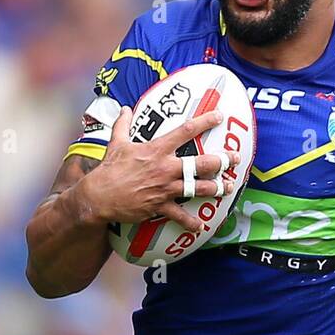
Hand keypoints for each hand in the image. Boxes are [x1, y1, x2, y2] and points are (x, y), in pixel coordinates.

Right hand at [81, 106, 233, 232]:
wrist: (100, 196)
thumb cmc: (109, 169)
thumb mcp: (116, 143)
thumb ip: (123, 124)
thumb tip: (123, 109)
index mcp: (157, 149)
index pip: (186, 131)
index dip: (205, 122)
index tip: (219, 116)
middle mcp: (166, 168)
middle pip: (201, 162)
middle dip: (222, 160)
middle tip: (235, 158)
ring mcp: (165, 188)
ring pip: (199, 188)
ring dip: (216, 188)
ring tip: (228, 187)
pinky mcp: (161, 206)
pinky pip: (181, 216)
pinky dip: (191, 222)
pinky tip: (202, 225)